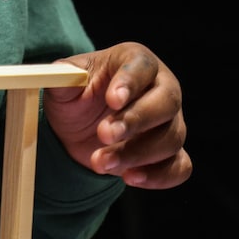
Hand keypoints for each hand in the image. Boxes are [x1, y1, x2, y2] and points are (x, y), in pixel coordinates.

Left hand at [44, 43, 189, 188]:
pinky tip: (130, 178)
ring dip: (137, 154)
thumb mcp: (64, 81)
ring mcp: (170, 122)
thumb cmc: (77, 94)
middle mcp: (161, 88)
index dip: (130, 82)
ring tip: (100, 162)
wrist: (79, 126)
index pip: (142, 66)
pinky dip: (159, 176)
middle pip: (167, 101)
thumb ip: (61, 76)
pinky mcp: (170, 153)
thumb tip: (58, 76)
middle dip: (136, 120)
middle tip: (104, 134)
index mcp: (136, 61)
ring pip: (172, 137)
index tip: (112, 100)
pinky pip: (180, 166)